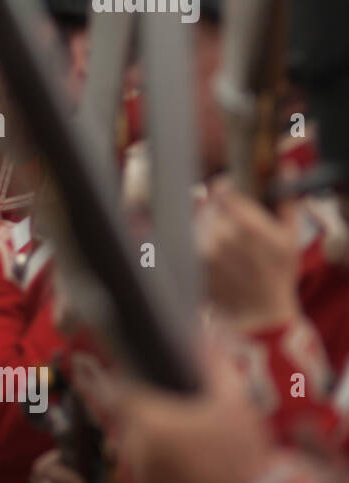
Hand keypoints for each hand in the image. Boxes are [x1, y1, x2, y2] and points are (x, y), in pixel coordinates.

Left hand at [72, 337, 277, 482]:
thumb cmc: (242, 455)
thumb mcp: (234, 403)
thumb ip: (212, 363)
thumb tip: (200, 331)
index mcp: (147, 421)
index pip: (116, 389)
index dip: (118, 378)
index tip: (119, 369)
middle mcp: (133, 448)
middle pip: (127, 416)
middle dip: (143, 410)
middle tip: (172, 410)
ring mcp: (139, 475)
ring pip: (134, 444)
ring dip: (150, 438)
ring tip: (185, 439)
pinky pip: (145, 469)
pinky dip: (157, 463)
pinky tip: (185, 462)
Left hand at [199, 180, 300, 331]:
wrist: (258, 314)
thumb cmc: (278, 276)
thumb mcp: (291, 238)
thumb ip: (287, 200)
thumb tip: (286, 168)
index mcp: (248, 226)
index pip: (223, 190)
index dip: (226, 188)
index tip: (232, 191)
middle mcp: (222, 236)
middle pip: (211, 206)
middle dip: (221, 210)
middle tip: (236, 225)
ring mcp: (204, 252)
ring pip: (200, 223)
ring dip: (211, 228)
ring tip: (230, 247)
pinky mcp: (192, 264)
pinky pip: (193, 241)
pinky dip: (202, 243)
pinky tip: (219, 258)